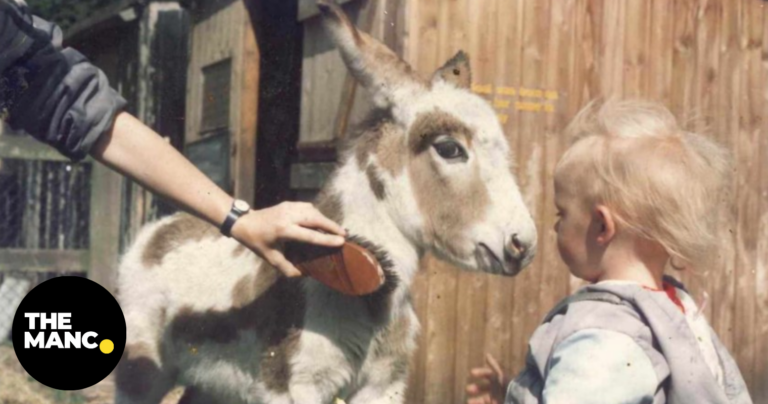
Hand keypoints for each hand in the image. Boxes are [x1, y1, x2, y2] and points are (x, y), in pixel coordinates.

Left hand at [230, 201, 345, 276]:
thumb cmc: (256, 241)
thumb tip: (302, 275)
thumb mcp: (269, 257)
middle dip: (331, 225)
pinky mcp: (288, 203)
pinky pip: (307, 207)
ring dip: (325, 219)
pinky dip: (316, 214)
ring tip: (334, 229)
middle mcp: (288, 216)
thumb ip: (286, 267)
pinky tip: (320, 221)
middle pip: (315, 218)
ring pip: (313, 211)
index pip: (310, 235)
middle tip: (344, 234)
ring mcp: (288, 207)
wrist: (244, 222)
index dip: (326, 239)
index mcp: (283, 230)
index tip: (341, 241)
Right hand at [466, 354, 507, 403]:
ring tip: (468, 402)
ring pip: (483, 398)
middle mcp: (496, 389)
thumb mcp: (502, 376)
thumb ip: (494, 366)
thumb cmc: (509, 386)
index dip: (480, 372)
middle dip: (475, 388)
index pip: (487, 374)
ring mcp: (495, 398)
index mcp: (498, 379)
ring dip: (475, 400)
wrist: (517, 399)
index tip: (471, 372)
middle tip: (468, 389)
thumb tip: (487, 354)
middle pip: (483, 387)